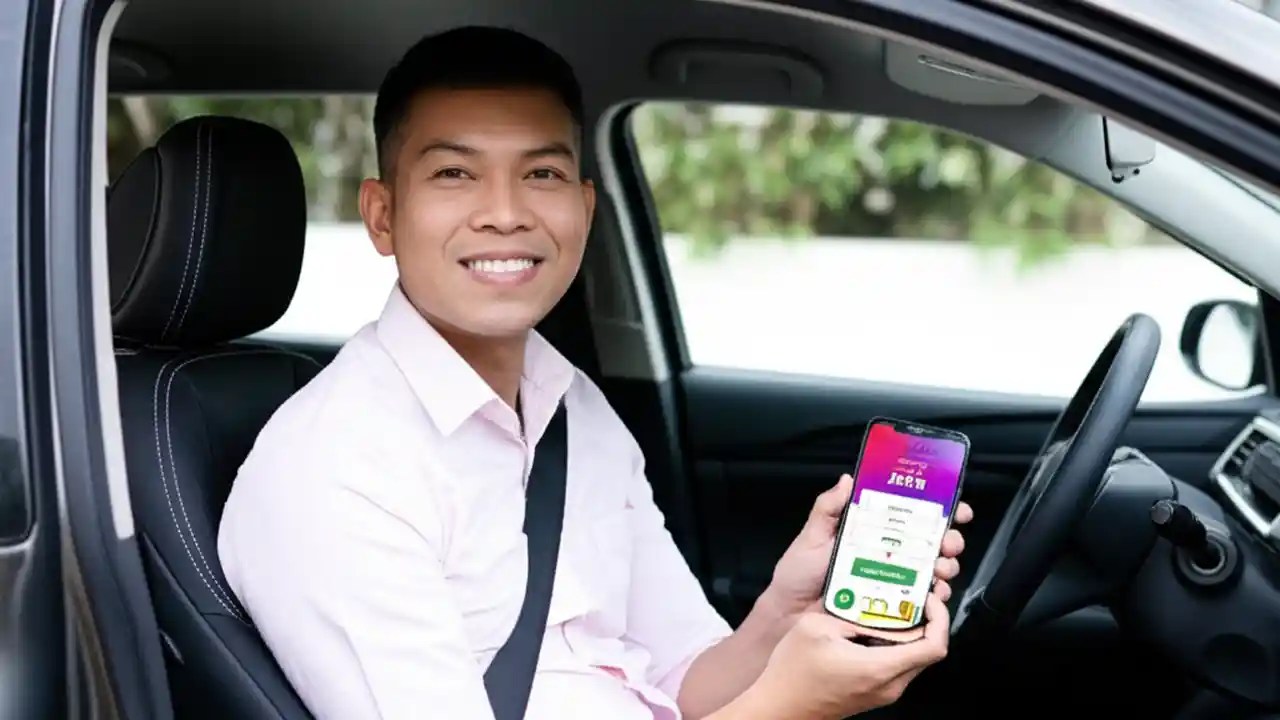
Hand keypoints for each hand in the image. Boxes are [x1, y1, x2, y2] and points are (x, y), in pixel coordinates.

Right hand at [737, 589, 950, 719]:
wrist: (778, 706)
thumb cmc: (792, 673)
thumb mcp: (818, 627)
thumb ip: (851, 614)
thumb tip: (871, 607)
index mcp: (879, 668)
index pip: (935, 647)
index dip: (940, 618)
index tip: (927, 599)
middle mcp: (888, 686)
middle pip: (928, 652)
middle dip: (925, 622)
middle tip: (910, 598)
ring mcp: (881, 693)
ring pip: (912, 659)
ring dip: (909, 634)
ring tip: (889, 610)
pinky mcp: (872, 694)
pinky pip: (896, 667)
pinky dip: (894, 646)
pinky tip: (872, 629)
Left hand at [766, 474, 972, 616]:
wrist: (788, 615)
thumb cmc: (798, 574)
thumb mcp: (812, 536)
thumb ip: (828, 508)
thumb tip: (848, 479)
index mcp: (872, 533)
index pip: (911, 517)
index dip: (938, 511)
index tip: (957, 508)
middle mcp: (887, 556)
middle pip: (931, 543)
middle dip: (950, 540)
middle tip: (948, 542)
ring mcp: (893, 582)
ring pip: (934, 571)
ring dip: (947, 566)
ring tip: (941, 567)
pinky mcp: (892, 609)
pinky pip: (922, 603)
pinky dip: (936, 597)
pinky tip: (934, 592)